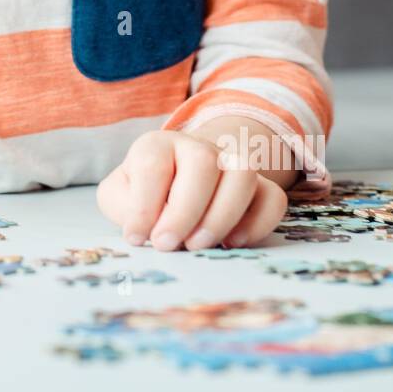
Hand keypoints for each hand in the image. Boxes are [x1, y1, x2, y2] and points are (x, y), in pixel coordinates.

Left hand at [96, 129, 288, 250]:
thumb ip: (123, 207)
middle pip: (203, 164)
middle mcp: (197, 147)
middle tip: (167, 245)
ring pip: (243, 174)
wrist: (174, 184)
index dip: (144, 205)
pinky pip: (273, 198)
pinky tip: (232, 243)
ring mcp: (231, 164)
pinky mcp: (260, 187)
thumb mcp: (118, 197)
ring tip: (198, 246)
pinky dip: (257, 223)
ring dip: (221, 215)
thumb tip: (143, 229)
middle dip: (184, 211)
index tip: (137, 238)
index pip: (153, 164)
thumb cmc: (141, 193)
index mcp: (157, 145)